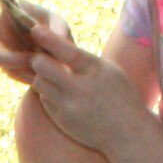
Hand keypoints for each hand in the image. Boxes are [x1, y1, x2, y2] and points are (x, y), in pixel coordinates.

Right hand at [0, 0, 59, 84]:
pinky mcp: (6, 66)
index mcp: (12, 8)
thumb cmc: (57, 38)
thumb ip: (57, 30)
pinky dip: (23, 71)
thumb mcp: (61, 29)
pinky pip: (8, 69)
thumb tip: (46, 36)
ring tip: (32, 60)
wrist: (59, 66)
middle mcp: (0, 26)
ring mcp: (1, 47)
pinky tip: (38, 72)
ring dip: (11, 58)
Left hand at [16, 14, 151, 157]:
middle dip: (39, 59)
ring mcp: (69, 107)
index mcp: (96, 71)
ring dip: (42, 76)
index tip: (35, 29)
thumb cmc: (120, 95)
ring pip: (40, 83)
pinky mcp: (61, 120)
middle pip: (44, 68)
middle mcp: (81, 89)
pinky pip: (44, 100)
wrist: (127, 133)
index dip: (50, 40)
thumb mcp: (109, 71)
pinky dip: (48, 93)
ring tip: (54, 75)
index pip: (69, 52)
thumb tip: (56, 45)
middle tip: (41, 56)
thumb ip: (84, 61)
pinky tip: (61, 94)